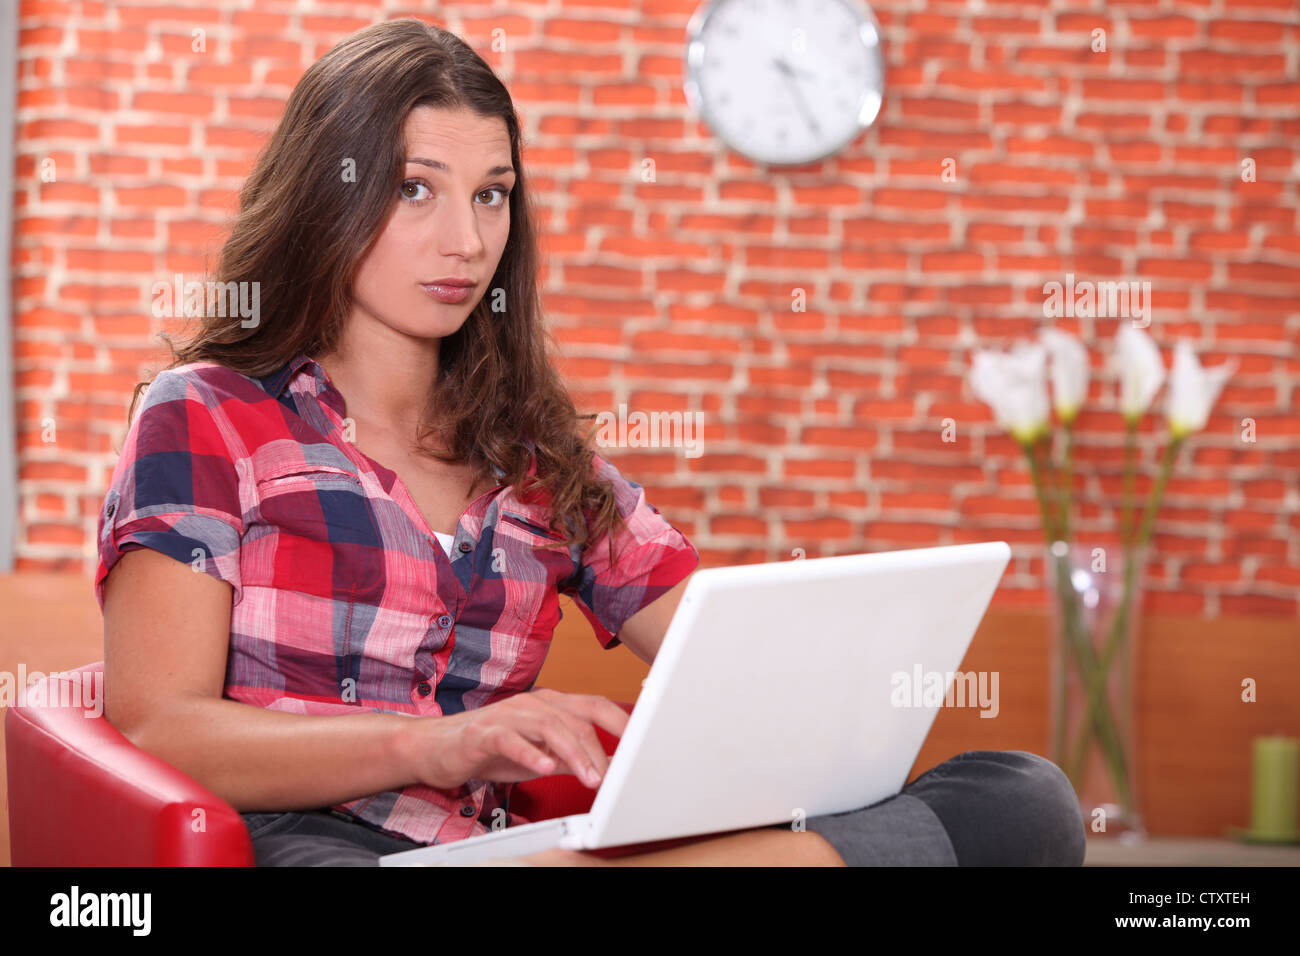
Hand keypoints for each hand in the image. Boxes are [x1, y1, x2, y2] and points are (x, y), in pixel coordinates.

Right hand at [405, 688, 630, 791]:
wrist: (439, 747)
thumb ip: (573, 758)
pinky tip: (545, 768)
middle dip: (598, 749)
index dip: (620, 719)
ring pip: (550, 726)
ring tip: (589, 778)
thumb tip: (608, 767)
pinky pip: (511, 739)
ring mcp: (509, 714)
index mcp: (551, 705)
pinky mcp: (485, 732)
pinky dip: (531, 753)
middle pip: (576, 718)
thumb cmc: (492, 748)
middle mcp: (533, 703)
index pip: (594, 705)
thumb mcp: (541, 755)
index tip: (643, 740)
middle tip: (611, 777)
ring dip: (573, 753)